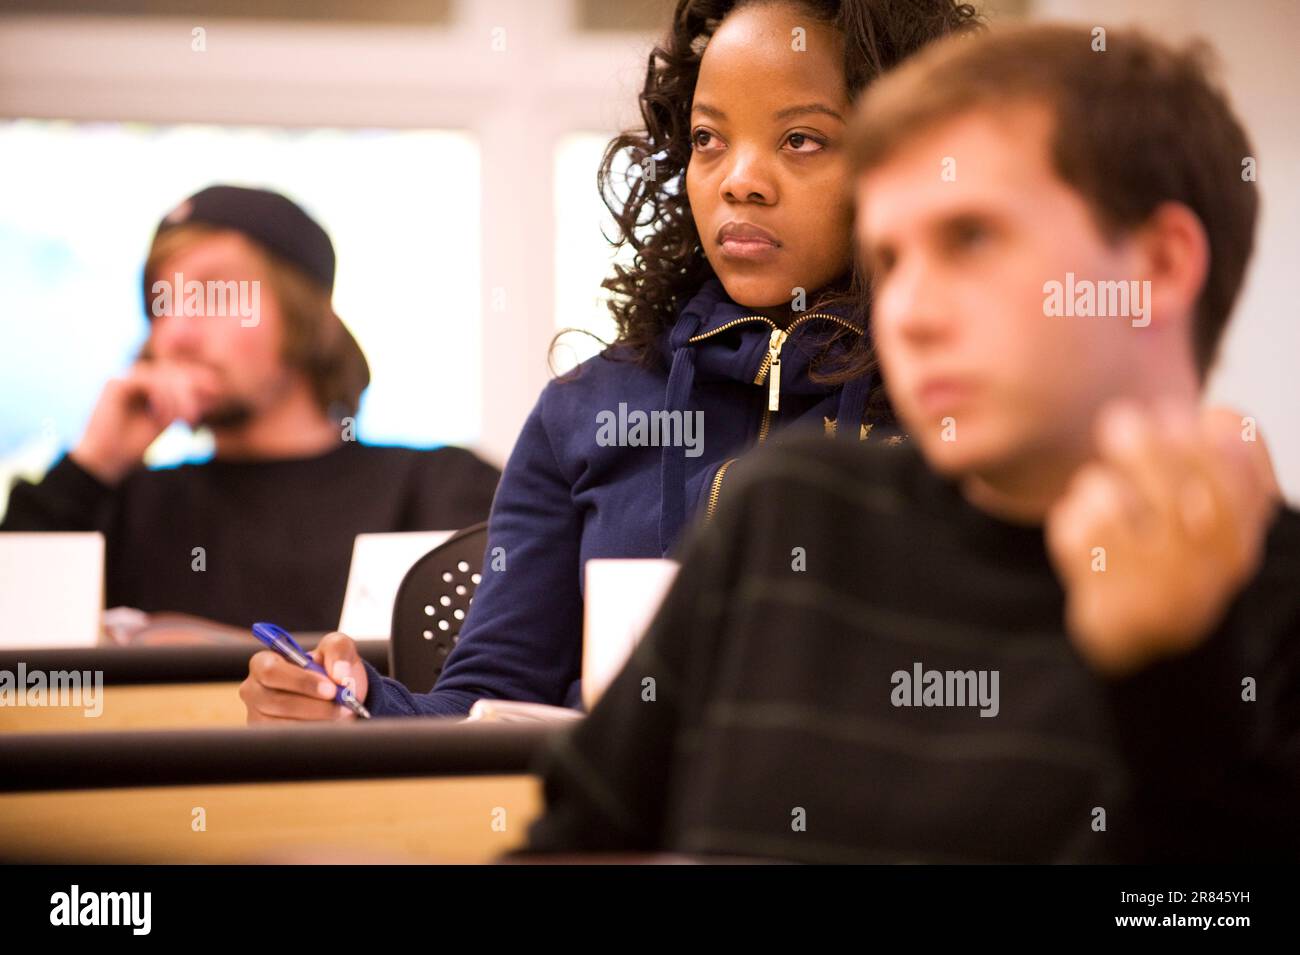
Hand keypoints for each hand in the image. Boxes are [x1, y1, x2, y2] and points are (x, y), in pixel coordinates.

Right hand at [70, 360, 222, 483]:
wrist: (107, 461)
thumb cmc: (137, 445)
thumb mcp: (170, 422)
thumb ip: (187, 404)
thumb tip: (216, 386)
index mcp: (151, 383)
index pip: (181, 372)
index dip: (200, 380)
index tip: (215, 395)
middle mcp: (138, 376)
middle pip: (175, 370)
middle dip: (189, 393)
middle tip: (190, 419)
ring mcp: (127, 376)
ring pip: (165, 374)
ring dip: (178, 399)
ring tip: (177, 423)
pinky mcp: (116, 382)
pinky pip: (149, 380)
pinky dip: (162, 398)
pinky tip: (162, 419)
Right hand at [239, 632, 368, 723]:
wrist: (336, 695)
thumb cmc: (330, 667)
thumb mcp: (337, 648)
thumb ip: (338, 649)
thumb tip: (339, 674)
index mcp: (264, 663)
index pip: (271, 671)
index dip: (301, 681)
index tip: (331, 688)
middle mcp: (253, 690)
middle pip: (276, 702)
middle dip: (314, 706)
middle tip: (343, 706)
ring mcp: (257, 716)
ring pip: (285, 725)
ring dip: (318, 722)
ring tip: (341, 715)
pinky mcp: (267, 736)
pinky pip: (289, 741)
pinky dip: (314, 734)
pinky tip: (330, 726)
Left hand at [1045, 400, 1277, 675]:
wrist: (1145, 636)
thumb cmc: (1182, 551)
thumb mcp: (1223, 513)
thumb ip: (1232, 463)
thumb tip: (1218, 416)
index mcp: (1243, 541)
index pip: (1235, 474)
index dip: (1198, 434)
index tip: (1172, 412)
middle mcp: (1210, 571)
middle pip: (1172, 488)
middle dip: (1141, 444)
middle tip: (1119, 420)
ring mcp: (1159, 590)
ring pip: (1113, 502)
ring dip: (1099, 483)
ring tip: (1102, 491)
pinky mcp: (1109, 600)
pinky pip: (1078, 528)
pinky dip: (1074, 514)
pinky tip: (1083, 528)